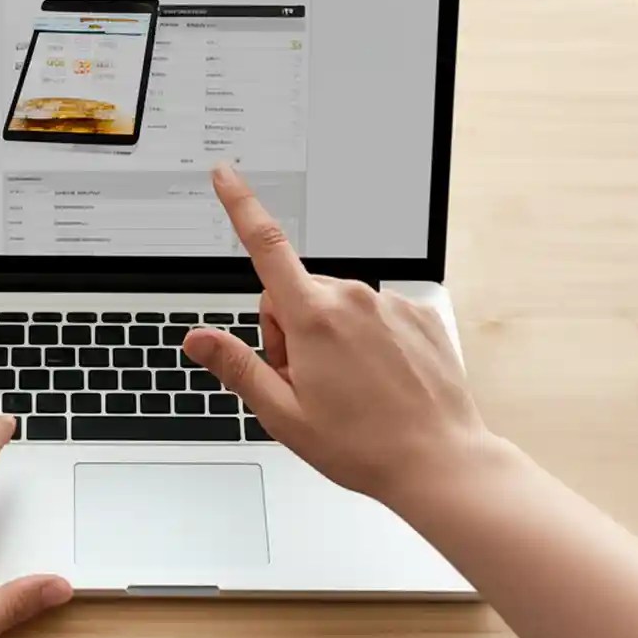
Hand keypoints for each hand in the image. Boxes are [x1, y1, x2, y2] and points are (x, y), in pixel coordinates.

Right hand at [183, 163, 493, 502]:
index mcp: (314, 319)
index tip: (226, 175)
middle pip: (295, 294)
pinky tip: (378, 380)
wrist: (440, 462)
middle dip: (288, 330)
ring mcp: (390, 304)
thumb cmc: (362, 445)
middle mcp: (354, 299)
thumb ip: (237, 366)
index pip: (266, 247)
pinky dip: (366, 340)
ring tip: (347, 389)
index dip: (241, 206)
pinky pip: (374, 313)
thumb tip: (197, 338)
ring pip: (335, 305)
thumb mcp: (283, 413)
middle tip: (305, 383)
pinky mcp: (418, 314)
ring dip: (328, 337)